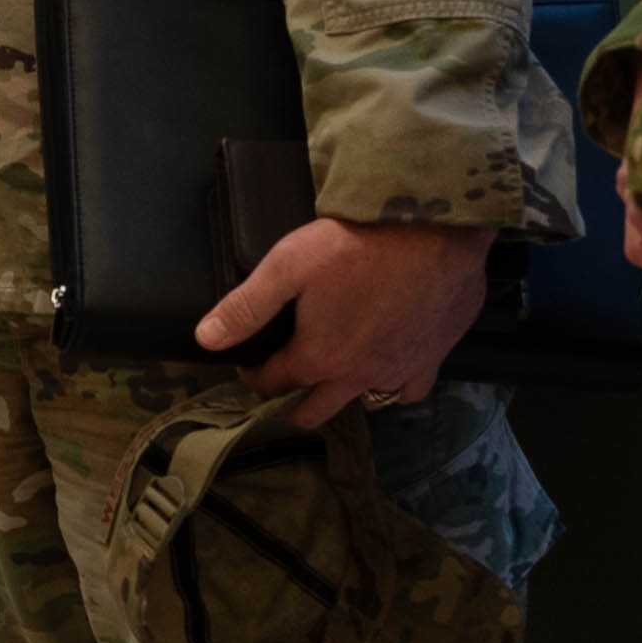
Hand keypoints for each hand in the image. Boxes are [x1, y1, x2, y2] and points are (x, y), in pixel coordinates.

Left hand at [195, 217, 499, 430]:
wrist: (435, 231)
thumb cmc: (358, 244)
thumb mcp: (288, 266)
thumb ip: (245, 307)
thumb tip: (206, 339)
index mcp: (318, 357)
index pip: (274, 383)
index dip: (254, 375)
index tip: (248, 366)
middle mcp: (357, 376)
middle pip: (315, 411)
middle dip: (292, 405)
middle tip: (284, 386)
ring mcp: (398, 372)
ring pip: (364, 403)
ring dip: (343, 397)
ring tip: (333, 379)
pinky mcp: (433, 359)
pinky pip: (409, 390)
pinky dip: (396, 387)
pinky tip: (390, 369)